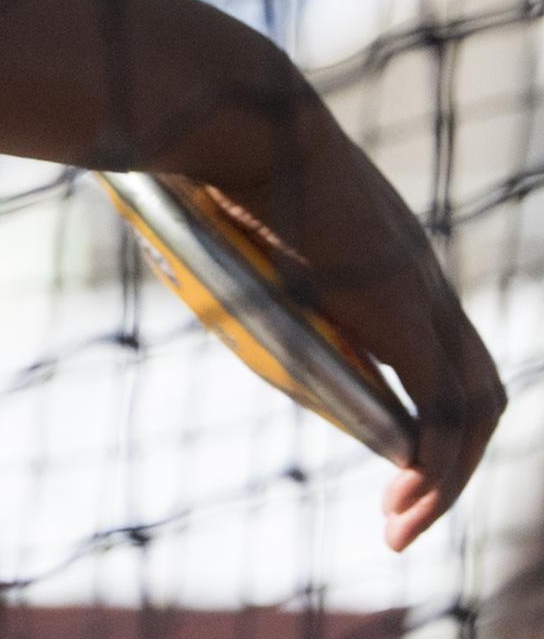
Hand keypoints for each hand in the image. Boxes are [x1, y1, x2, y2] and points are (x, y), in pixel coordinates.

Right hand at [195, 109, 507, 550]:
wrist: (232, 112)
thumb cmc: (201, 160)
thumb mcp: (207, 226)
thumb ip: (215, 267)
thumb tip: (163, 258)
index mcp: (376, 252)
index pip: (426, 339)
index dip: (416, 399)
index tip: (382, 448)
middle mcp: (415, 275)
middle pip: (470, 378)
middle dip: (449, 454)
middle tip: (398, 509)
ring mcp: (418, 294)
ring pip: (475, 402)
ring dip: (451, 475)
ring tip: (400, 526)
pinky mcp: (405, 315)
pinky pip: (449, 410)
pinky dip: (441, 466)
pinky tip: (407, 501)